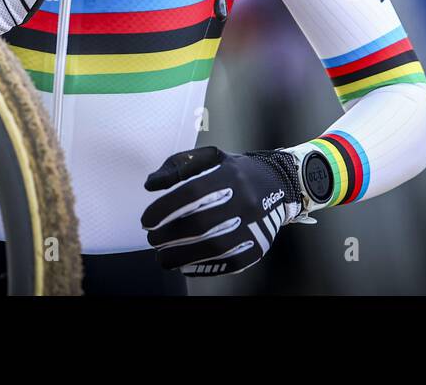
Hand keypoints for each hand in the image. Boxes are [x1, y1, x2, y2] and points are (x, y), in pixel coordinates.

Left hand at [140, 145, 304, 276]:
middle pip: (200, 224)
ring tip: (162, 257)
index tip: (146, 221)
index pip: (192, 193)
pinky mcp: (259, 247)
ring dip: (181, 256)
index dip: (164, 209)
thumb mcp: (210, 157)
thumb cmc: (235, 171)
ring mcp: (254, 226)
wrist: (280, 184)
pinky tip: (184, 265)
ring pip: (213, 248)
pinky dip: (203, 267)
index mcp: (230, 175)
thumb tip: (150, 184)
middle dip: (169, 236)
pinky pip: (228, 263)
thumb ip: (178, 166)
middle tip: (152, 240)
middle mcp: (245, 200)